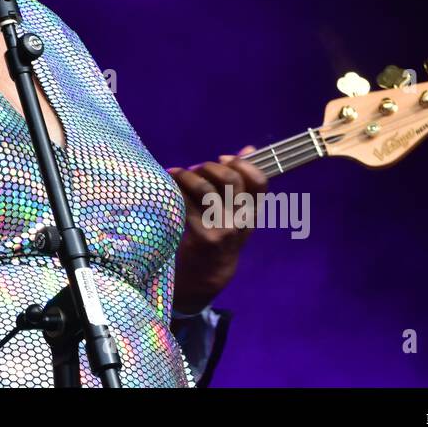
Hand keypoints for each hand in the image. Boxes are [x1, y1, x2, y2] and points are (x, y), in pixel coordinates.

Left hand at [165, 146, 267, 312]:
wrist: (206, 278)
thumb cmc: (220, 237)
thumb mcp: (238, 215)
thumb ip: (242, 185)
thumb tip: (248, 148)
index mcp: (252, 214)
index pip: (260, 181)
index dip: (242, 163)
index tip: (224, 158)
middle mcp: (241, 222)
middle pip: (230, 179)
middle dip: (209, 166)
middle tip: (196, 168)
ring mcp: (221, 230)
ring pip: (205, 188)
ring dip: (187, 174)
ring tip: (177, 173)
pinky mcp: (200, 237)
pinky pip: (185, 203)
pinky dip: (174, 189)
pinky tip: (168, 184)